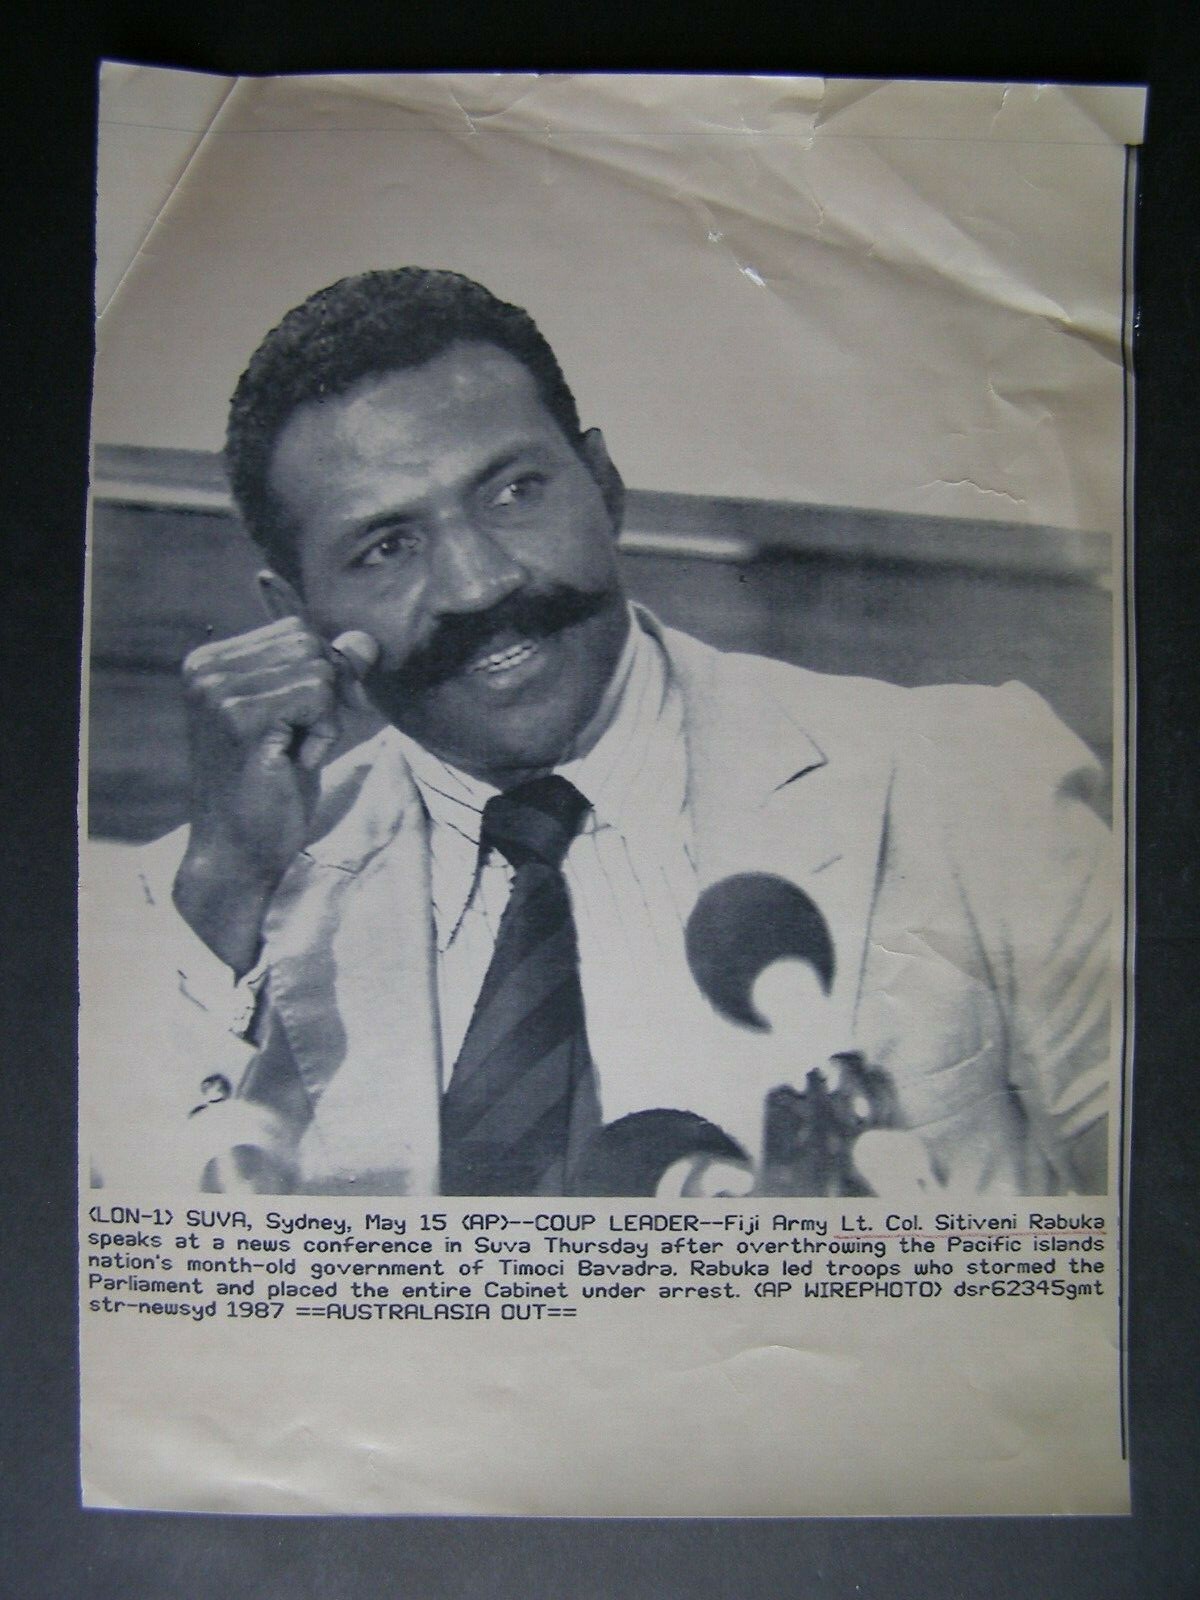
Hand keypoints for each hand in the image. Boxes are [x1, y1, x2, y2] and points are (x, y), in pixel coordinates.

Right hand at [173, 612, 378, 972]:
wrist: (238, 851)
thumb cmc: (269, 787)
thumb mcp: (300, 719)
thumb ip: (325, 674)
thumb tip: (366, 640)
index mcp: (208, 662)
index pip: (296, 631)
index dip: (324, 673)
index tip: (308, 721)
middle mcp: (204, 668)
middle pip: (310, 646)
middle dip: (326, 697)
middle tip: (298, 743)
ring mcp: (218, 691)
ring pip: (320, 671)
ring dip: (324, 719)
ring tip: (290, 754)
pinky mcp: (240, 718)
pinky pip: (319, 698)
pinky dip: (322, 734)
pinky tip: (292, 762)